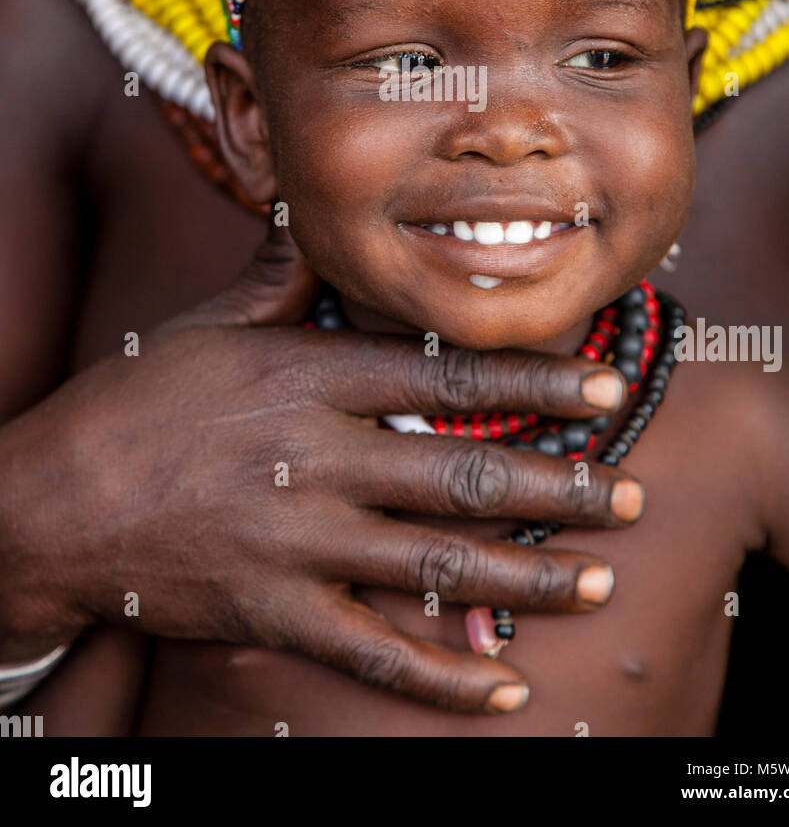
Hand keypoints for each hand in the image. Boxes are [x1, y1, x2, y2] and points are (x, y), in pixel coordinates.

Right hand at [0, 224, 643, 713]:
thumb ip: (277, 270)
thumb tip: (313, 203)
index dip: (533, 380)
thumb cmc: (133, 405)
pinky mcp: (275, 611)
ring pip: (438, 563)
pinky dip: (443, 675)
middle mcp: (317, 458)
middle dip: (559, 486)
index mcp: (309, 377)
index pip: (445, 374)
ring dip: (528, 572)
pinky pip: (375, 649)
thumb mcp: (206, 324)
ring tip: (597, 576)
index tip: (604, 387)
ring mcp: (299, 541)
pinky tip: (503, 685)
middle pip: (462, 471)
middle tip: (630, 494)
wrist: (49, 507)